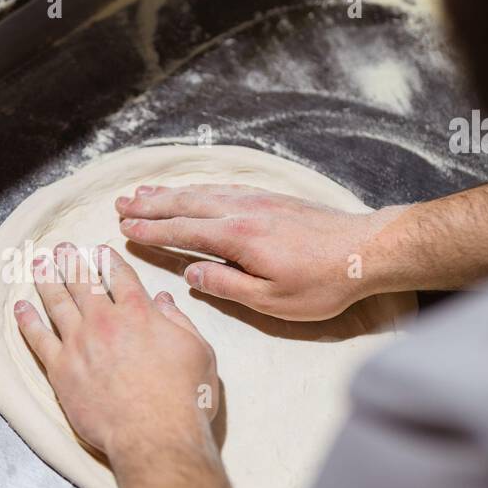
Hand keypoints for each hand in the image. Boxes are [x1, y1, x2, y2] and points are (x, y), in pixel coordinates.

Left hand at [13, 243, 241, 487]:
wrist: (155, 435)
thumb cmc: (185, 398)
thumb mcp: (199, 352)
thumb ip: (179, 322)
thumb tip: (164, 301)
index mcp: (140, 312)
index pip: (119, 275)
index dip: (107, 259)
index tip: (98, 250)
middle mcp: (105, 321)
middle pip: (83, 282)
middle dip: (71, 261)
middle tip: (62, 250)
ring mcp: (79, 344)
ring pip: (57, 303)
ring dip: (47, 280)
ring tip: (39, 265)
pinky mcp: (61, 370)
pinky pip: (38, 339)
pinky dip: (28, 321)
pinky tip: (21, 307)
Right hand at [116, 185, 402, 320]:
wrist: (367, 250)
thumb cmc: (322, 283)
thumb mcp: (272, 300)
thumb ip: (227, 286)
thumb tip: (192, 276)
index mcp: (237, 238)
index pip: (183, 231)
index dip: (151, 230)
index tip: (124, 229)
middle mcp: (242, 211)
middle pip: (186, 204)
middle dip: (151, 205)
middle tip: (121, 204)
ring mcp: (258, 200)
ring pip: (203, 192)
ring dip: (171, 192)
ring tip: (144, 192)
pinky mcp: (272, 198)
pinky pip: (224, 188)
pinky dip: (199, 188)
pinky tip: (192, 191)